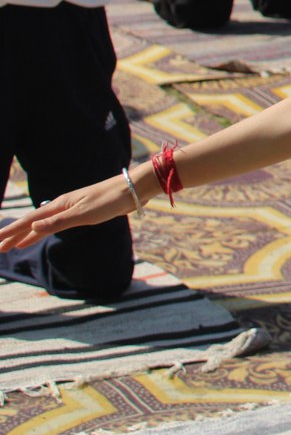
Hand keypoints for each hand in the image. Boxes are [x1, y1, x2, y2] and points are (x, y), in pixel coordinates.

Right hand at [0, 169, 138, 253]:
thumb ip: (58, 222)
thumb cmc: (110, 200)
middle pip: (33, 223)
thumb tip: (32, 227)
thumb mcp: (84, 214)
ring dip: (28, 234)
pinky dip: (44, 231)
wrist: (133, 189)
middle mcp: (62, 205)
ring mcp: (72, 208)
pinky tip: (42, 234)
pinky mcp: (82, 212)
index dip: (12, 232)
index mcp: (60, 205)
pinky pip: (55, 224)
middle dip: (15, 235)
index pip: (29, 221)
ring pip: (43, 224)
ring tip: (14, 245)